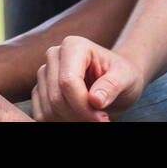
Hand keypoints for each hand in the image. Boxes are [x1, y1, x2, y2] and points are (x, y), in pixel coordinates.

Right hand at [31, 35, 146, 121]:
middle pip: (56, 98)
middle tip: (100, 120)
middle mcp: (54, 55)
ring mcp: (44, 72)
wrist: (116, 79)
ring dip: (70, 120)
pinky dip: (59, 122)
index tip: (103, 119)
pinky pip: (41, 114)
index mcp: (73, 46)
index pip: (68, 82)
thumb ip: (113, 85)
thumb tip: (95, 100)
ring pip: (48, 109)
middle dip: (79, 116)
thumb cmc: (123, 75)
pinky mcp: (40, 88)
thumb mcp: (127, 77)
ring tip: (91, 116)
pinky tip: (77, 117)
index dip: (84, 106)